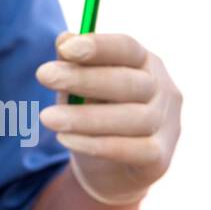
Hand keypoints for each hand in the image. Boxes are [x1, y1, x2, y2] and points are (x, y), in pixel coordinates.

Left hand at [36, 32, 181, 205]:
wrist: (108, 170)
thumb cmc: (93, 113)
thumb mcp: (78, 87)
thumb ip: (73, 63)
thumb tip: (63, 39)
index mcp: (144, 63)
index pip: (127, 48)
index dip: (99, 47)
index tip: (65, 48)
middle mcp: (163, 90)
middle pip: (130, 82)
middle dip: (84, 79)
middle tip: (43, 75)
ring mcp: (167, 125)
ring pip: (132, 118)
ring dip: (85, 117)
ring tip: (47, 117)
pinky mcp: (161, 159)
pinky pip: (134, 150)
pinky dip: (99, 144)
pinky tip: (66, 139)